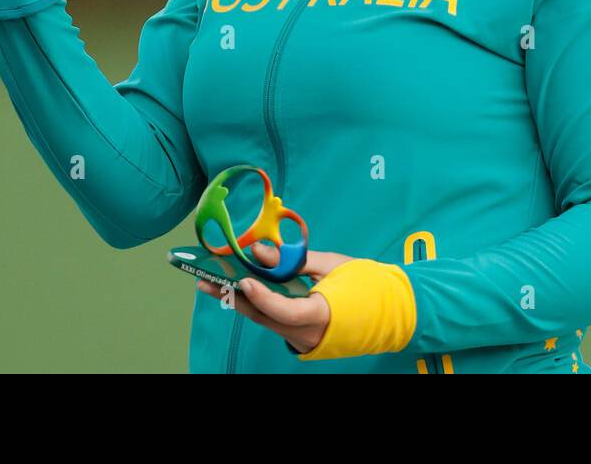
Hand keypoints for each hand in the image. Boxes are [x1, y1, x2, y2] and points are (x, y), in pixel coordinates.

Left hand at [196, 242, 353, 353]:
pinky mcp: (297, 334)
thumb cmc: (362, 284)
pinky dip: (253, 303)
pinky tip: (235, 290)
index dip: (264, 297)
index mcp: (323, 315)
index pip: (287, 311)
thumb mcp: (331, 265)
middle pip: (264, 317)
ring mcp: (302, 338)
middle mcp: (308, 333)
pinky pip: (270, 319)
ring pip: (263, 319)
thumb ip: (294, 260)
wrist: (384, 312)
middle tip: (205, 279)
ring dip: (237, 300)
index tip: (244, 280)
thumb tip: (257, 252)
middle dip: (233, 296)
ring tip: (211, 283)